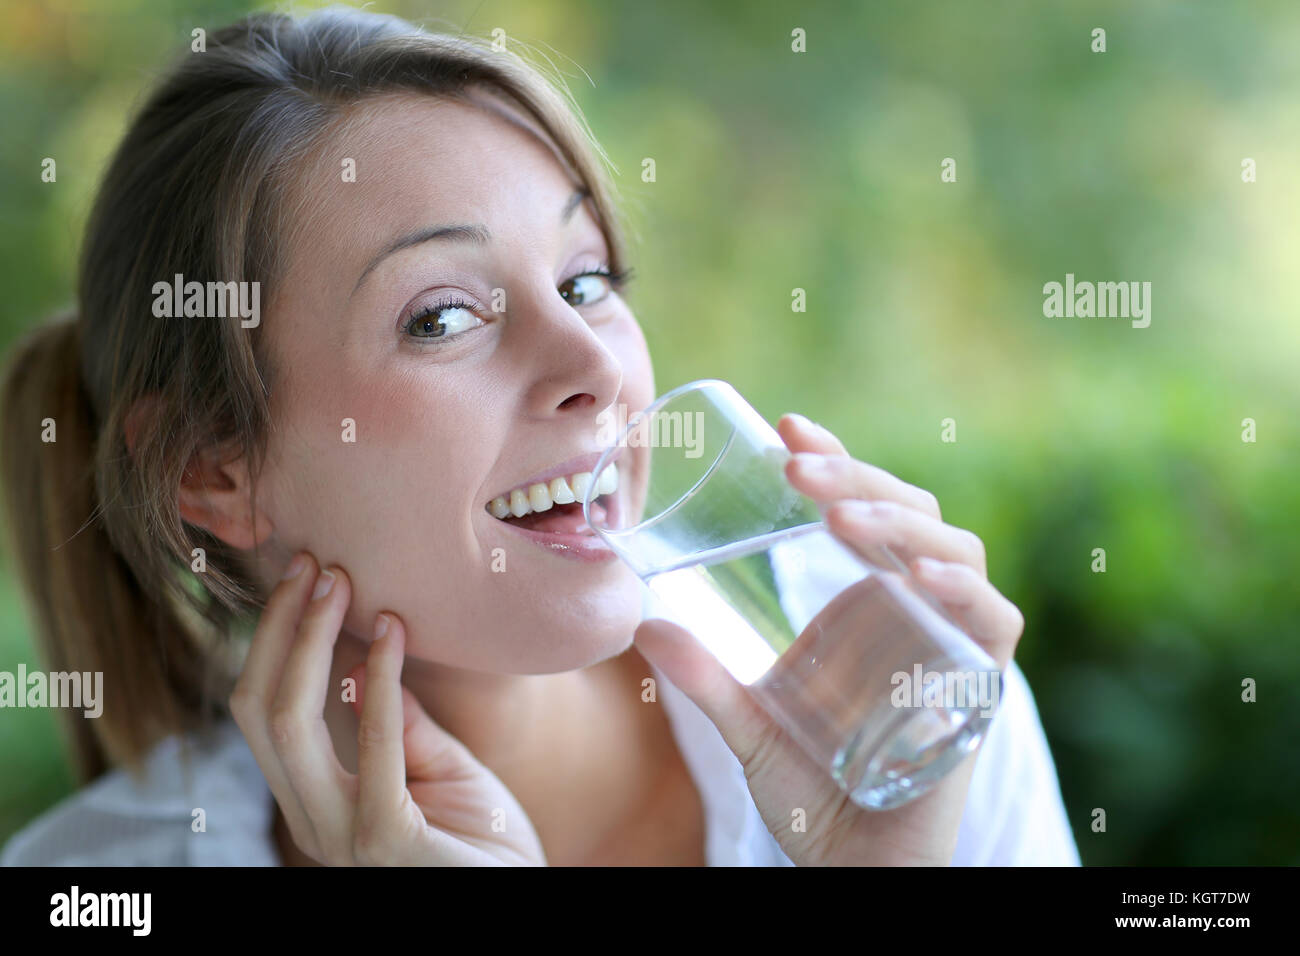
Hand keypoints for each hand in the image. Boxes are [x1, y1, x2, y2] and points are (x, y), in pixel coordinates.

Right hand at [230, 552, 546, 865]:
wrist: (519, 900)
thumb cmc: (483, 840)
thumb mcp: (439, 766)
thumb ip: (401, 724)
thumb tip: (370, 658)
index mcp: (314, 799)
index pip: (262, 711)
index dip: (272, 639)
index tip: (305, 576)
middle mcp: (312, 818)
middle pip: (259, 711)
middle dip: (279, 629)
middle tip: (313, 563)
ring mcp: (341, 835)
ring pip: (291, 724)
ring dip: (313, 641)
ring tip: (342, 583)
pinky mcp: (384, 842)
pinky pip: (373, 745)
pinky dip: (378, 680)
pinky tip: (393, 632)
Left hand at [633, 413, 1025, 865]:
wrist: (856, 863)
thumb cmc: (811, 788)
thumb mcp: (746, 723)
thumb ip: (703, 677)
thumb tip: (640, 624)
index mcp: (862, 595)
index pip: (861, 504)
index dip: (835, 459)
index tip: (787, 425)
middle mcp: (911, 603)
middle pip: (905, 509)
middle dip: (857, 477)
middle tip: (799, 463)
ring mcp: (949, 635)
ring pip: (953, 546)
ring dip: (900, 521)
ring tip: (840, 515)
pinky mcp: (978, 681)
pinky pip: (992, 619)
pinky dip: (963, 589)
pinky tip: (918, 575)